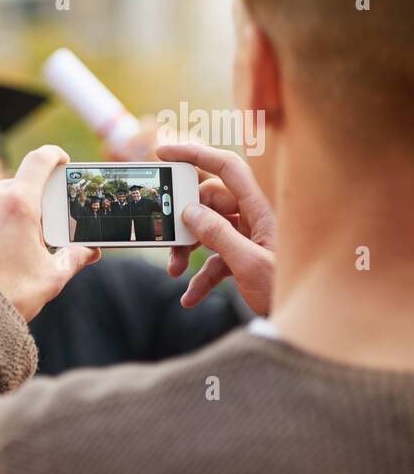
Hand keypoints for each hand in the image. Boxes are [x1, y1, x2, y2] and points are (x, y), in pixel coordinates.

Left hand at [0, 144, 100, 320]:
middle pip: (11, 187)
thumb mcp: (51, 277)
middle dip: (22, 203)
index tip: (59, 161)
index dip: (53, 156)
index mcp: (19, 203)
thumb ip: (74, 257)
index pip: (41, 161)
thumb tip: (91, 250)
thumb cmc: (9, 297)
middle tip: (27, 230)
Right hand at [157, 143, 275, 314]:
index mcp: (261, 210)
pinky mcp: (246, 259)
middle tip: (166, 239)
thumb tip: (190, 212)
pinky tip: (191, 297)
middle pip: (209, 203)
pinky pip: (216, 260)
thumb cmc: (288, 291)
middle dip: (184, 221)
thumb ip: (218, 235)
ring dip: (187, 251)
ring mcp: (250, 239)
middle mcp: (255, 219)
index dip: (195, 154)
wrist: (310, 321)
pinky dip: (200, 277)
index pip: (226, 167)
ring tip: (175, 272)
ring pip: (208, 231)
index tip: (164, 153)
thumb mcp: (248, 264)